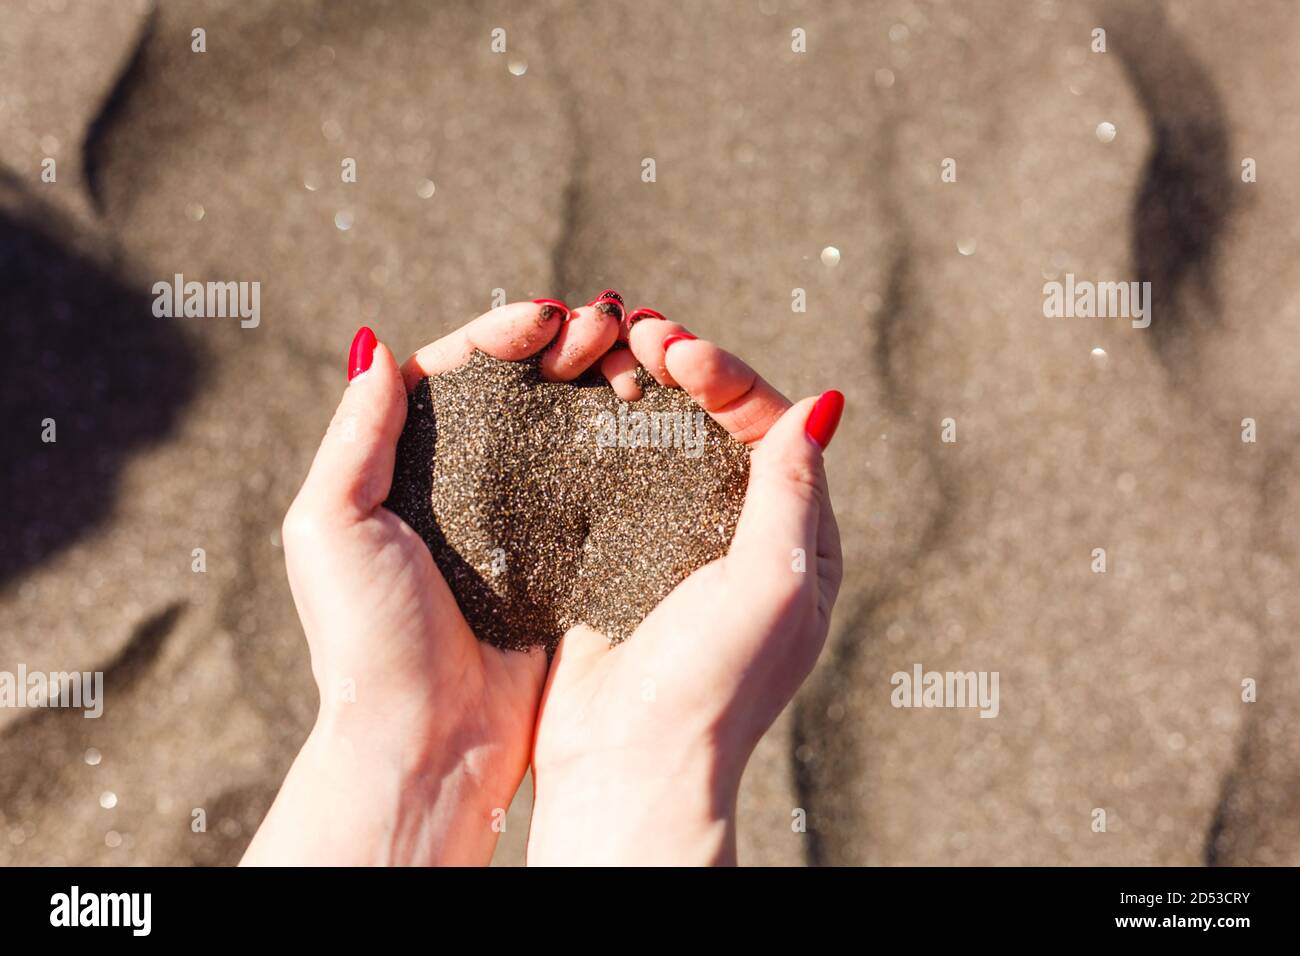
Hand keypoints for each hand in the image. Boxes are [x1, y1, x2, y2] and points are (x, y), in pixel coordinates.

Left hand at [243, 299, 608, 864]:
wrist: (426, 742)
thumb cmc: (368, 639)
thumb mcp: (331, 529)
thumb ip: (354, 437)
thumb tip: (374, 345)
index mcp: (404, 466)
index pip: (457, 371)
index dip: (501, 332)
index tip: (546, 319)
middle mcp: (465, 484)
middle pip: (521, 388)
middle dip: (565, 345)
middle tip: (608, 327)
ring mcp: (520, 519)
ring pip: (566, 426)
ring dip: (600, 383)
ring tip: (637, 360)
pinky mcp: (564, 558)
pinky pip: (598, 486)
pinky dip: (624, 445)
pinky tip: (653, 418)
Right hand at [527, 319, 843, 864]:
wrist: (630, 763)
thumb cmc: (712, 683)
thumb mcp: (772, 583)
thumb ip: (793, 492)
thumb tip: (825, 403)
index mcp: (799, 542)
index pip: (774, 427)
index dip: (729, 377)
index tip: (678, 349)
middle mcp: (746, 537)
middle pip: (722, 425)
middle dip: (685, 370)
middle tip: (638, 331)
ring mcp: (683, 546)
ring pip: (670, 443)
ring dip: (643, 392)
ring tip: (606, 351)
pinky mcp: (626, 558)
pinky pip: (622, 478)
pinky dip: (605, 434)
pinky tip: (578, 403)